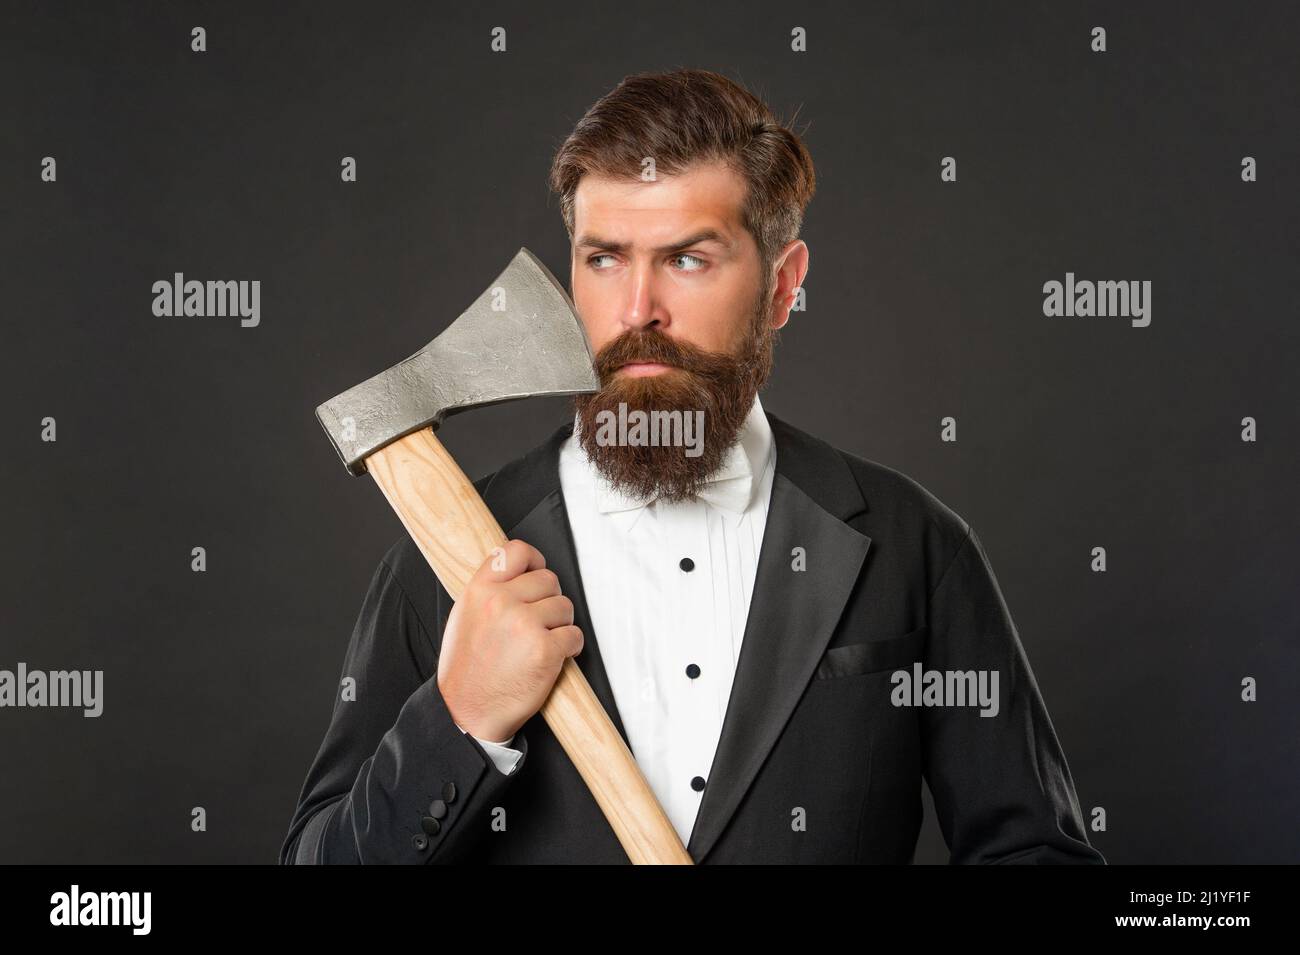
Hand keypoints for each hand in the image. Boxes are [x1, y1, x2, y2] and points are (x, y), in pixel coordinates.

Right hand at [437, 539, 583, 741]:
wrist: (466, 712)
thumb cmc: (467, 669)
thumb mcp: (465, 616)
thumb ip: (489, 590)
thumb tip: (515, 573)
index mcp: (480, 591)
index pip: (517, 551)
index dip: (534, 561)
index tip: (536, 574)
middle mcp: (502, 602)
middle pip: (548, 580)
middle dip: (548, 600)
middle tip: (537, 623)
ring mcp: (525, 625)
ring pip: (565, 606)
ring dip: (560, 624)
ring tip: (541, 642)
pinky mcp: (546, 650)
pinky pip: (575, 635)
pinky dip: (570, 647)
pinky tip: (553, 657)